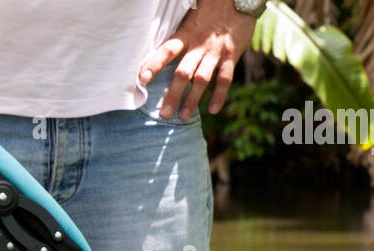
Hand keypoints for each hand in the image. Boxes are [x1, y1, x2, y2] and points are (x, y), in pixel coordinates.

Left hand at [138, 1, 255, 117]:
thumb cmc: (211, 7)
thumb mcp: (191, 15)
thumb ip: (179, 32)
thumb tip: (161, 46)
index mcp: (187, 33)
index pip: (167, 50)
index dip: (154, 64)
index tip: (142, 79)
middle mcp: (200, 44)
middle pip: (183, 73)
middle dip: (173, 95)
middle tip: (165, 114)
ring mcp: (216, 51)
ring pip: (202, 80)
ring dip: (192, 100)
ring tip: (183, 116)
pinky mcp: (231, 55)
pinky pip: (225, 79)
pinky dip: (219, 96)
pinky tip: (213, 110)